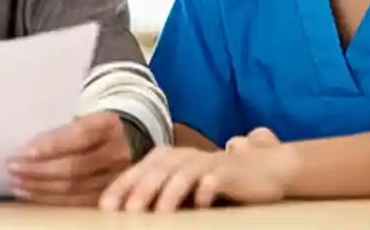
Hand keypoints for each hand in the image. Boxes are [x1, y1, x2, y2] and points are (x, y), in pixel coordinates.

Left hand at [7, 111, 132, 205]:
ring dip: (40, 187)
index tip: (24, 152)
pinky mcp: (110, 193)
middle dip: (38, 170)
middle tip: (13, 168)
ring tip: (17, 183)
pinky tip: (33, 194)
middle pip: (74, 166)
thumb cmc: (94, 127)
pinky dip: (52, 200)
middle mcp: (116, 151)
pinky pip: (78, 202)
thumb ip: (62, 131)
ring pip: (74, 187)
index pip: (77, 136)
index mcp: (107, 124)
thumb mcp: (85, 117)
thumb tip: (29, 150)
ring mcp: (116, 175)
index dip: (49, 146)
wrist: (128, 139)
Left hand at [99, 128, 297, 212]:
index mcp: (170, 158)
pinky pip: (214, 179)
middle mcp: (186, 156)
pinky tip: (198, 205)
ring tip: (158, 214)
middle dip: (140, 191)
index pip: (139, 170)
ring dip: (168, 194)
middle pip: (158, 170)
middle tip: (126, 212)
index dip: (121, 187)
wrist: (264, 169)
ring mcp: (208, 162)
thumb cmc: (216, 183)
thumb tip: (126, 210)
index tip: (105, 208)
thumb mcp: (184, 186)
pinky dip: (204, 190)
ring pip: (183, 174)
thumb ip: (160, 192)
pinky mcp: (229, 171)